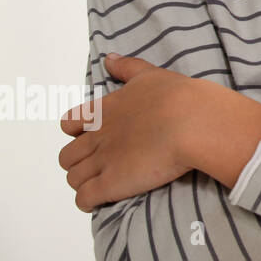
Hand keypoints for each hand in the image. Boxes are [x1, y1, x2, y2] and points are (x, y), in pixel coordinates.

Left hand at [58, 54, 200, 211]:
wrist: (193, 122)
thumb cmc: (178, 97)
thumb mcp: (151, 75)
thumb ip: (127, 68)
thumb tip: (109, 58)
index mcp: (104, 111)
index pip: (69, 123)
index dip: (76, 131)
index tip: (93, 135)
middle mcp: (97, 136)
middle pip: (67, 156)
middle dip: (80, 161)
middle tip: (103, 163)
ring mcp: (102, 162)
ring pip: (73, 178)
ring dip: (84, 182)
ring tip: (104, 183)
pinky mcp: (111, 184)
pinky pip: (83, 199)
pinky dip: (87, 202)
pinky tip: (102, 199)